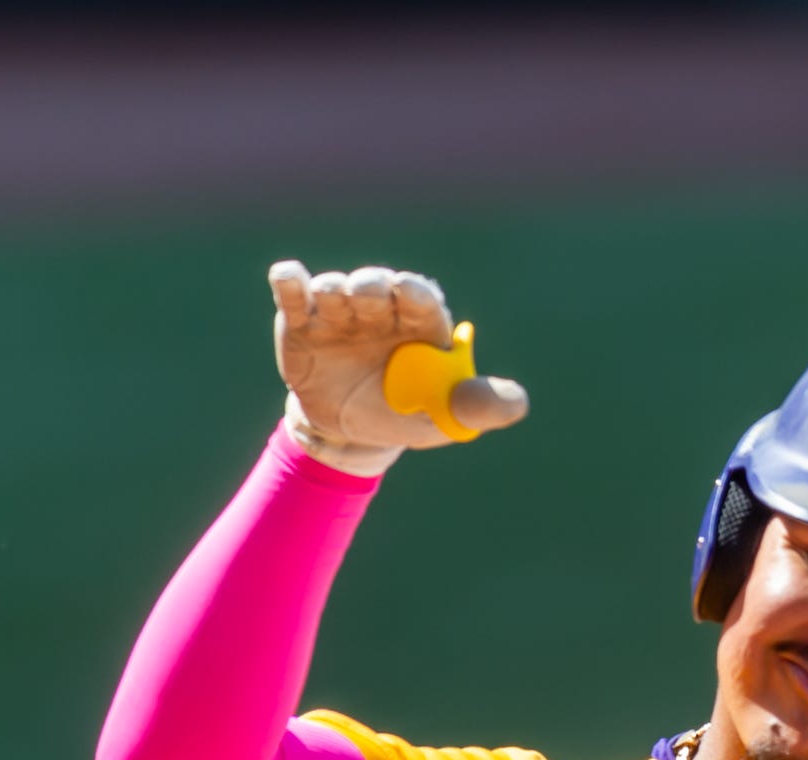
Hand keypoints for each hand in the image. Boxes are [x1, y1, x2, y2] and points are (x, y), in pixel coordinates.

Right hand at [269, 261, 528, 475]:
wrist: (353, 435)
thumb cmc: (408, 415)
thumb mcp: (446, 417)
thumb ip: (479, 406)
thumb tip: (519, 404)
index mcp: (419, 322)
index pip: (420, 297)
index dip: (414, 292)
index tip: (409, 293)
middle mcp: (380, 308)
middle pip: (375, 285)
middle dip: (371, 287)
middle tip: (367, 298)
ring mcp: (340, 312)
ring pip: (335, 287)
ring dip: (333, 289)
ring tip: (333, 303)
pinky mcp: (303, 321)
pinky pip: (294, 294)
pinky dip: (290, 281)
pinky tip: (287, 277)